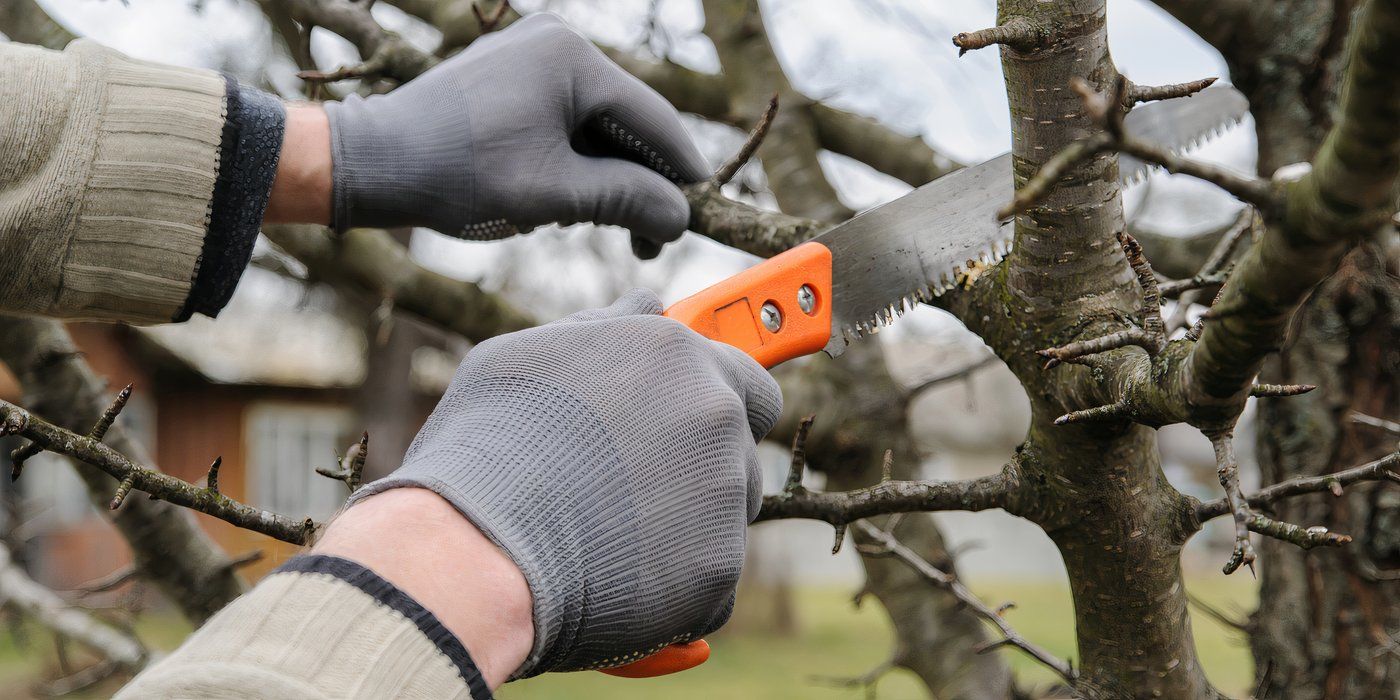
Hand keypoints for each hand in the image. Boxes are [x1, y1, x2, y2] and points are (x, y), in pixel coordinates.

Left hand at [323, 14, 708, 257]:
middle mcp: (555, 42)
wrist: (373, 163)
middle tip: (645, 241)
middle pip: (626, 120)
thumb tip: (681, 216)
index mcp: (570, 57)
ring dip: (607, 175)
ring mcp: (530, 55)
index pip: (653, 118)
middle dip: (638, 181)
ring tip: (596, 223)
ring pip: (597, 124)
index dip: (682, 172)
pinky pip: (565, 118)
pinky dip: (576, 160)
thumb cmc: (457, 173)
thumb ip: (626, 200)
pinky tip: (568, 200)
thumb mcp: (554, 195)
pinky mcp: (510, 77)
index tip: (703, 215)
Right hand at [347, 289, 782, 676]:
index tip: (691, 423)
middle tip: (639, 487)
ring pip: (728, 512)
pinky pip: (713, 579)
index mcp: (673, 354)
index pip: (743, 373)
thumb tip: (647, 304)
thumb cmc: (484, 448)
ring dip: (690, 524)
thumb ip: (602, 327)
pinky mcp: (718, 566)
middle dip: (707, 463)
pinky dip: (676, 587)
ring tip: (609, 535)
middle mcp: (713, 413)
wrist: (473, 550)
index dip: (718, 399)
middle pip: (742, 444)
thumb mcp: (526, 358)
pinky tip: (615, 580)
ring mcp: (723, 491)